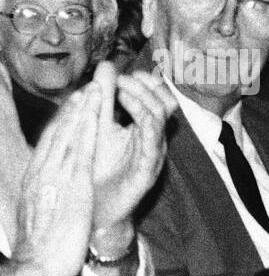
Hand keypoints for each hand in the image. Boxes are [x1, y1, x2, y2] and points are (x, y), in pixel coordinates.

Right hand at [3, 86, 100, 275]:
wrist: (38, 264)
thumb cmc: (43, 246)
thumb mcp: (40, 212)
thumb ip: (45, 193)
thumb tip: (48, 186)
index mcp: (35, 180)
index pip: (49, 146)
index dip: (62, 124)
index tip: (73, 107)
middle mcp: (42, 174)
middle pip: (57, 135)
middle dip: (72, 111)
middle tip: (86, 88)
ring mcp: (54, 178)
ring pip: (68, 137)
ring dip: (81, 112)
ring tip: (93, 90)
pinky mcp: (70, 187)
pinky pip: (79, 152)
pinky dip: (86, 131)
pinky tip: (95, 116)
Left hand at [89, 62, 176, 230]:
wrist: (96, 209)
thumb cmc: (98, 169)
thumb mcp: (98, 125)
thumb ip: (104, 97)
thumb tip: (107, 66)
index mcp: (145, 128)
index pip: (159, 97)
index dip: (149, 82)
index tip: (125, 74)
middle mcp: (153, 140)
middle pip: (166, 104)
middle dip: (147, 87)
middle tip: (123, 81)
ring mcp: (153, 156)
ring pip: (160, 119)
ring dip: (142, 100)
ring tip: (121, 92)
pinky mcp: (147, 171)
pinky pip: (153, 143)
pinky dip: (143, 122)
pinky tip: (128, 113)